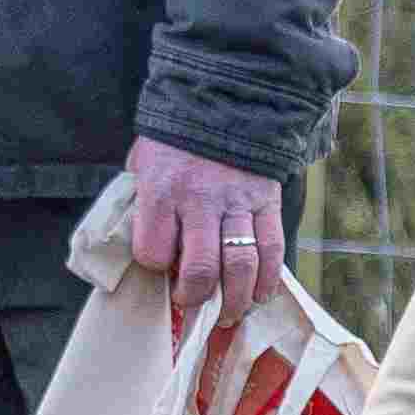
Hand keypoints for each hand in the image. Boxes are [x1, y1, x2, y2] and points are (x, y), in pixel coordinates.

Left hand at [121, 137, 287, 339]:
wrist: (221, 100)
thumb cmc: (172, 141)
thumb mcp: (142, 165)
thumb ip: (142, 205)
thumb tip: (147, 251)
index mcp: (161, 191)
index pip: (152, 252)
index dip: (154, 267)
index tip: (158, 266)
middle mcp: (200, 200)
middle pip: (202, 268)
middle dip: (195, 297)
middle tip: (192, 305)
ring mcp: (237, 202)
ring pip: (241, 264)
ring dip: (235, 300)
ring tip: (227, 314)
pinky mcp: (267, 201)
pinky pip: (272, 249)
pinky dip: (267, 280)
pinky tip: (258, 295)